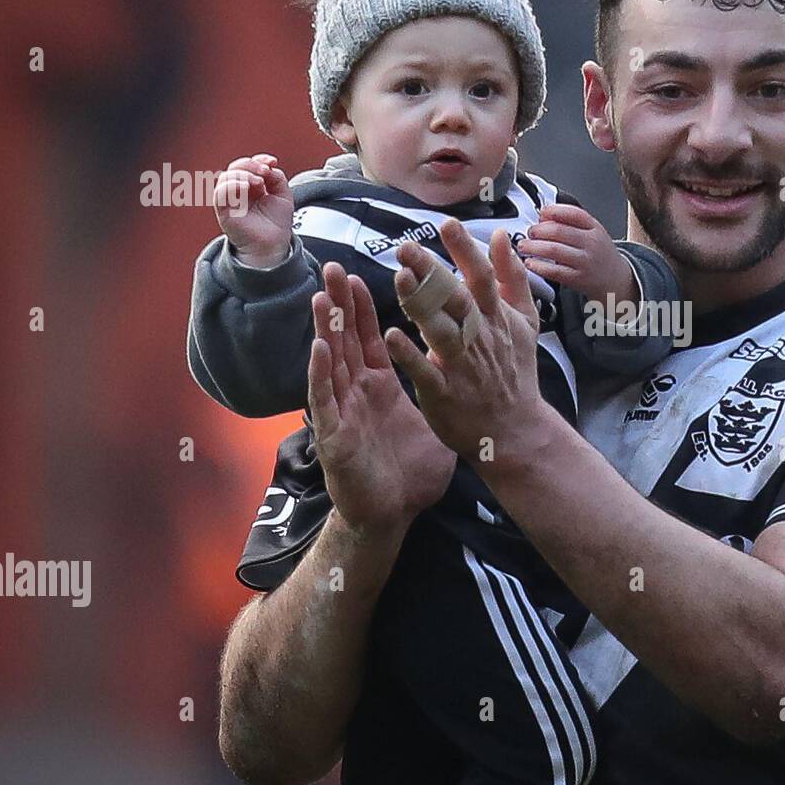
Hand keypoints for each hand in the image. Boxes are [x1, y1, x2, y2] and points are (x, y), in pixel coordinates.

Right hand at [214, 153, 293, 268]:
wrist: (274, 244)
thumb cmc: (277, 222)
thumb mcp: (283, 195)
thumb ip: (277, 177)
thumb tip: (268, 166)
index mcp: (251, 186)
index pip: (248, 165)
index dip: (259, 159)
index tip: (273, 162)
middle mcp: (238, 191)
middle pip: (235, 167)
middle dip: (251, 164)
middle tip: (265, 172)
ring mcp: (230, 200)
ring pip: (226, 177)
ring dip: (243, 174)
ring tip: (259, 183)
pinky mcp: (223, 211)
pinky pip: (220, 193)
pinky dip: (232, 185)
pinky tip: (246, 187)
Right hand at [307, 261, 456, 529]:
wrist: (393, 515)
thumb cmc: (409, 474)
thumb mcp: (431, 424)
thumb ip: (440, 392)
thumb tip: (465, 371)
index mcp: (379, 387)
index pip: (368, 338)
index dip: (363, 307)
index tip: (360, 273)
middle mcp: (357, 394)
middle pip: (345, 341)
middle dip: (339, 305)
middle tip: (333, 268)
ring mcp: (343, 413)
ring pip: (331, 364)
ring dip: (325, 330)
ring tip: (321, 297)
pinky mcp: (335, 437)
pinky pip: (327, 402)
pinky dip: (322, 375)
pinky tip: (320, 349)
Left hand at [385, 221, 549, 462]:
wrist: (516, 430)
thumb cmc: (515, 372)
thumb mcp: (525, 322)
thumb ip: (512, 278)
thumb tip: (503, 236)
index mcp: (495, 318)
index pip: (481, 277)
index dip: (465, 250)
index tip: (446, 224)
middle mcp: (479, 337)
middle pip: (456, 298)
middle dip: (432, 271)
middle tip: (407, 246)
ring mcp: (462, 366)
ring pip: (440, 329)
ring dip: (419, 303)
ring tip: (399, 278)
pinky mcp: (445, 393)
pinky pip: (426, 372)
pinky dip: (410, 354)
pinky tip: (391, 335)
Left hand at [519, 203, 636, 302]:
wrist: (615, 279)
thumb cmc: (598, 253)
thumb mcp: (591, 232)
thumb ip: (570, 222)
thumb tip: (543, 215)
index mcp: (594, 227)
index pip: (573, 213)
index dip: (553, 211)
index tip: (541, 213)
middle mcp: (591, 243)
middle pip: (559, 231)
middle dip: (538, 230)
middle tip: (529, 232)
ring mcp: (585, 261)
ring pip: (554, 250)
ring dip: (534, 247)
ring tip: (524, 246)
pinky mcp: (578, 279)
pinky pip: (555, 271)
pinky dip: (539, 266)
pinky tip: (530, 263)